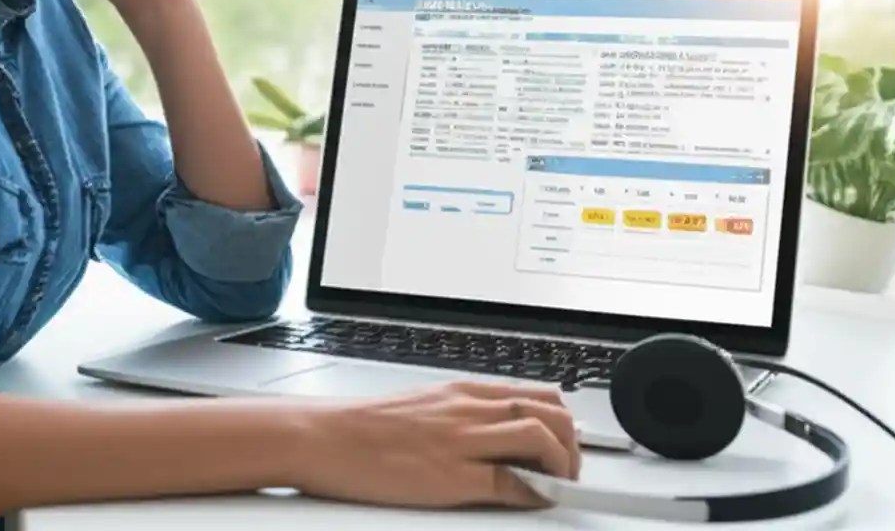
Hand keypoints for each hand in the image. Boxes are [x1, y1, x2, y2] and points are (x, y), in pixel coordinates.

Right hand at [290, 380, 580, 508]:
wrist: (322, 436)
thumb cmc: (361, 427)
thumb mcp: (421, 407)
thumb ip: (459, 416)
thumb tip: (490, 434)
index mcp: (462, 392)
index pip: (536, 394)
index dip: (562, 421)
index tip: (567, 443)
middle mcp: (468, 409)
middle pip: (549, 411)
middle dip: (572, 443)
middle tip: (568, 470)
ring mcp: (461, 441)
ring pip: (539, 437)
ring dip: (563, 466)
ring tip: (558, 486)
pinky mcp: (449, 476)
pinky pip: (510, 482)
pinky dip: (534, 494)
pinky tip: (535, 502)